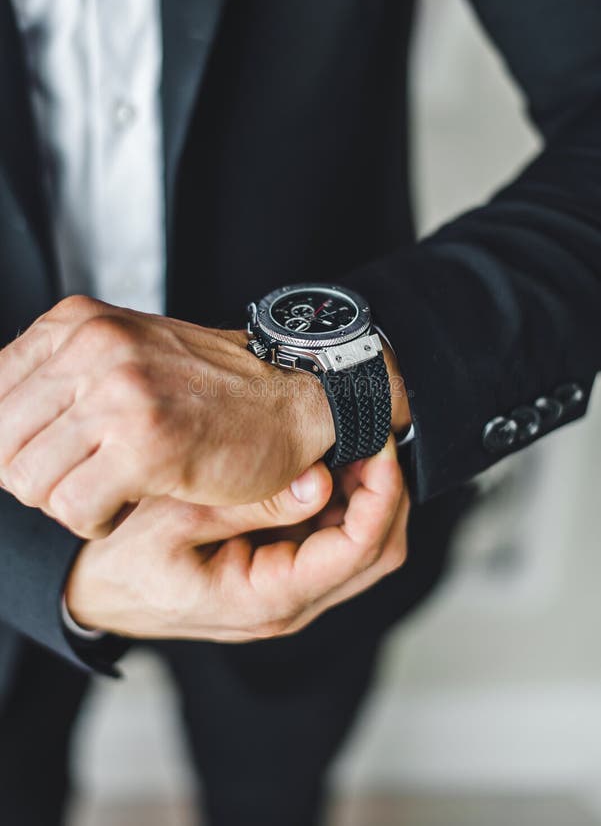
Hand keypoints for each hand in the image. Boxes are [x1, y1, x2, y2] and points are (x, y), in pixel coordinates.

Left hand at [0, 295, 334, 537]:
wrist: (291, 400)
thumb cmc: (209, 388)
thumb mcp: (122, 354)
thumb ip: (57, 377)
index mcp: (77, 323)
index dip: (12, 441)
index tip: (52, 454)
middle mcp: (92, 348)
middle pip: (0, 443)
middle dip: (34, 476)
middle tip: (84, 476)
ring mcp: (119, 395)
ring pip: (26, 480)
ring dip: (65, 500)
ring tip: (110, 487)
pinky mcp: (146, 446)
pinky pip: (72, 508)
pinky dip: (95, 520)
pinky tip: (130, 501)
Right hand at [65, 436, 408, 640]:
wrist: (92, 594)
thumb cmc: (121, 562)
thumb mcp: (173, 521)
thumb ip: (249, 505)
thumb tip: (319, 481)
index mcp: (267, 599)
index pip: (359, 551)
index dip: (382, 495)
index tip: (377, 444)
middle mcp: (290, 606)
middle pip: (378, 554)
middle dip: (387, 494)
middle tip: (371, 436)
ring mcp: (289, 594)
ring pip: (365, 549)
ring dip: (369, 497)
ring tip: (349, 444)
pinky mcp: (282, 576)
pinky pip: (335, 543)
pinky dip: (345, 504)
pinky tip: (324, 465)